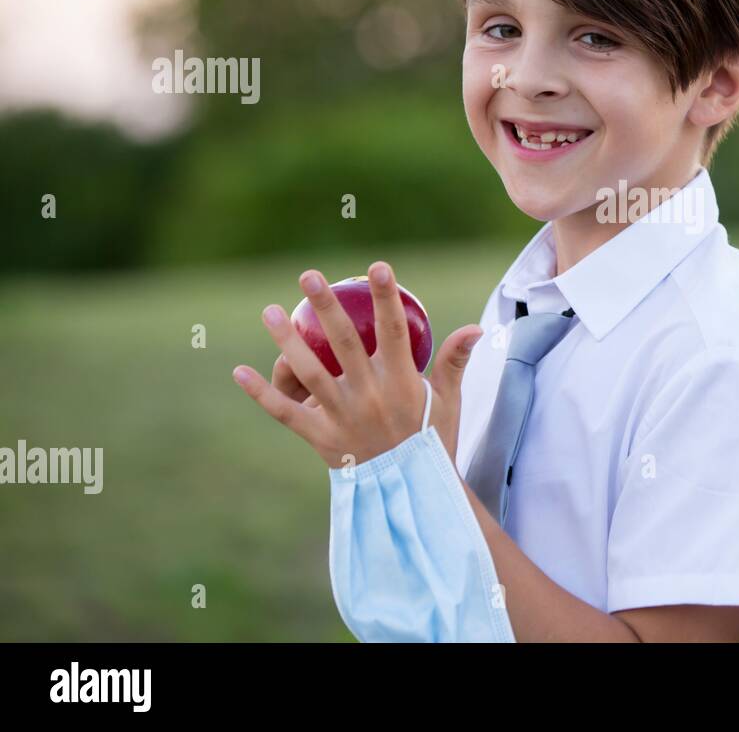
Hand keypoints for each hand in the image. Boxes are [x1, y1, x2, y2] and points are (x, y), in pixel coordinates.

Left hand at [232, 260, 482, 468]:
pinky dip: (261, 393)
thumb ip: (454, 361)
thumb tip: (477, 327)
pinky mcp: (320, 439)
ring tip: (271, 311)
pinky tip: (238, 371)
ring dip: (287, 341)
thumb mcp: (448, 401)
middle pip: (344, 342)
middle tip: (308, 275)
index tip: (377, 267)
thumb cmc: (432, 441)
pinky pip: (285, 413)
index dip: (386, 298)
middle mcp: (370, 397)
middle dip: (326, 306)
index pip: (395, 331)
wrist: (410, 495)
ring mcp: (342, 418)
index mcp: (402, 384)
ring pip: (309, 372)